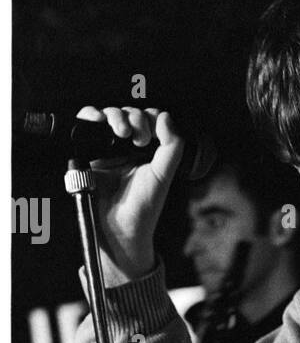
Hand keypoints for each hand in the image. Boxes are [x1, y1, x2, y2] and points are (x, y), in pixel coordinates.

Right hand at [75, 105, 184, 284]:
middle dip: (134, 118)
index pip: (147, 119)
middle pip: (127, 114)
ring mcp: (105, 150)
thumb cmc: (143, 207)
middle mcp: (125, 148)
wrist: (119, 229)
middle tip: (138, 139)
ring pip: (107, 115)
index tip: (152, 133)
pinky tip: (100, 122)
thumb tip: (166, 117)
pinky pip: (85, 125)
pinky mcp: (86, 154)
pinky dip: (90, 116)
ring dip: (116, 116)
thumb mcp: (163, 175)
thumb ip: (171, 146)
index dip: (150, 118)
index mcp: (145, 151)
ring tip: (122, 132)